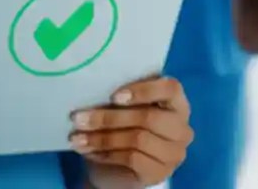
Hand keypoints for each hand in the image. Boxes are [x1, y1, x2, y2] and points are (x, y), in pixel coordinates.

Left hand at [71, 77, 194, 188]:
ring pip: (138, 139)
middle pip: (149, 117)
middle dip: (110, 117)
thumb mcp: (123, 108)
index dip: (144, 90)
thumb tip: (95, 85)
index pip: (171, 89)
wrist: (116, 170)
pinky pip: (132, 158)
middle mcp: (182, 128)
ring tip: (76, 137)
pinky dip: (106, 153)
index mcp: (176, 104)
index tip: (114, 96)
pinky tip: (88, 151)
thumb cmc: (122, 129)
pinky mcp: (160, 173)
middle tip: (78, 118)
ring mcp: (173, 154)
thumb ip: (121, 96)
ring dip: (102, 137)